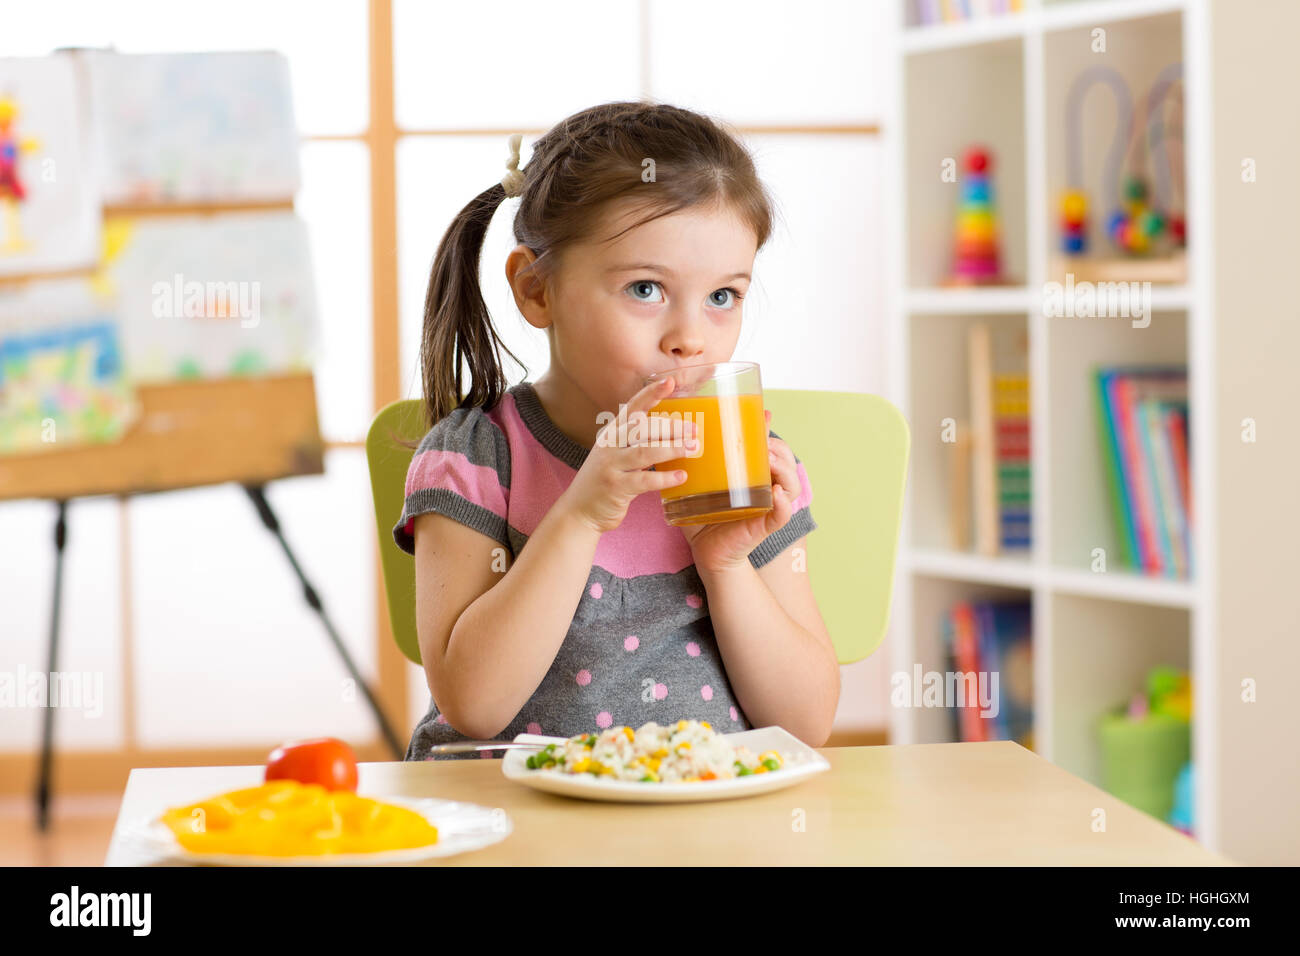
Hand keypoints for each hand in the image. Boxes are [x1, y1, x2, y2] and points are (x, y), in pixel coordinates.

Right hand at [559, 377, 693, 534]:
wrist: (579, 511)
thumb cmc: (606, 480)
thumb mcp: (615, 454)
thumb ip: (636, 442)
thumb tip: (675, 434)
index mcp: (612, 433)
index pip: (632, 407)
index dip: (651, 394)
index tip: (670, 382)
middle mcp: (610, 445)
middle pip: (643, 428)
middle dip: (670, 426)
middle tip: (693, 428)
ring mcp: (611, 466)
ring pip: (645, 451)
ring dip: (672, 448)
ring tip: (693, 448)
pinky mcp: (616, 487)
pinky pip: (645, 480)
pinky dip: (665, 478)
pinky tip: (681, 476)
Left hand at [680, 408, 800, 572]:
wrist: (704, 551)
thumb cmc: (704, 516)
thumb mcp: (703, 484)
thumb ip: (699, 462)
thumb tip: (685, 431)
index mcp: (757, 478)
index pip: (778, 452)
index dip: (774, 437)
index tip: (763, 419)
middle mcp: (768, 491)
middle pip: (788, 465)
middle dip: (779, 450)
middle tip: (761, 442)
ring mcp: (768, 509)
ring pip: (791, 487)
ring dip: (784, 470)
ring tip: (769, 461)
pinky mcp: (763, 528)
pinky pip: (781, 515)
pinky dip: (783, 505)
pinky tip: (776, 494)